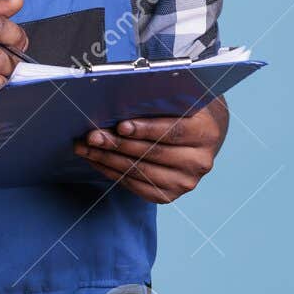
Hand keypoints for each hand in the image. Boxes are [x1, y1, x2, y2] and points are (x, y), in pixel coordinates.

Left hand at [73, 97, 228, 203]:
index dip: (146, 129)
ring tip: (86, 148)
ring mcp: (185, 182)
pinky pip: (136, 186)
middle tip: (92, 136)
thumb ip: (158, 99)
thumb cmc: (180, 111)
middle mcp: (200, 161)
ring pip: (141, 172)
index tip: (121, 126)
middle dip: (118, 144)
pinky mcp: (169, 195)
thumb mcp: (177, 99)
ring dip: (108, 160)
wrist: (198, 136)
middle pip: (153, 153)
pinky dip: (113, 173)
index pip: (173, 131)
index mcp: (206, 132)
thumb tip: (120, 98)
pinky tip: (97, 161)